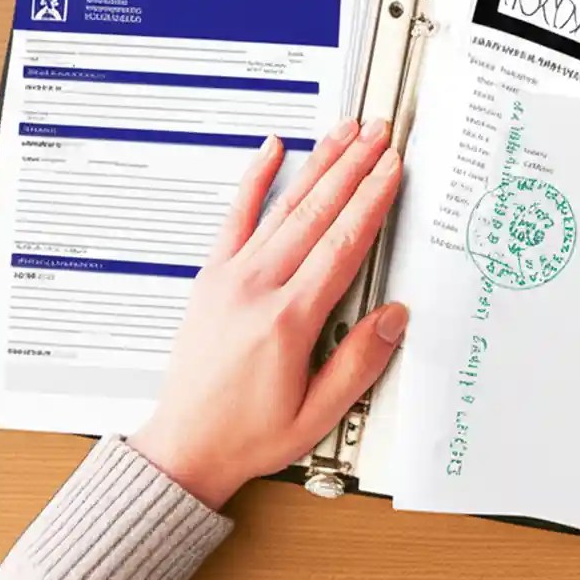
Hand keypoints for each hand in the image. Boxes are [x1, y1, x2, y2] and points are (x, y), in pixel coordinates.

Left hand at [128, 118, 404, 509]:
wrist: (184, 446)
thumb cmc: (249, 435)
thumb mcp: (318, 414)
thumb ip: (359, 362)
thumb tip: (394, 317)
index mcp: (287, 321)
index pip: (341, 246)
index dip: (371, 201)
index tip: (392, 169)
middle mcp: (256, 289)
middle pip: (316, 213)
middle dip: (353, 167)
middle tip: (379, 134)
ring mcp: (230, 278)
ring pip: (283, 207)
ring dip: (318, 164)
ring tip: (345, 132)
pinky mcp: (212, 277)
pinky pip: (235, 216)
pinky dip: (254, 179)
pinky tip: (272, 148)